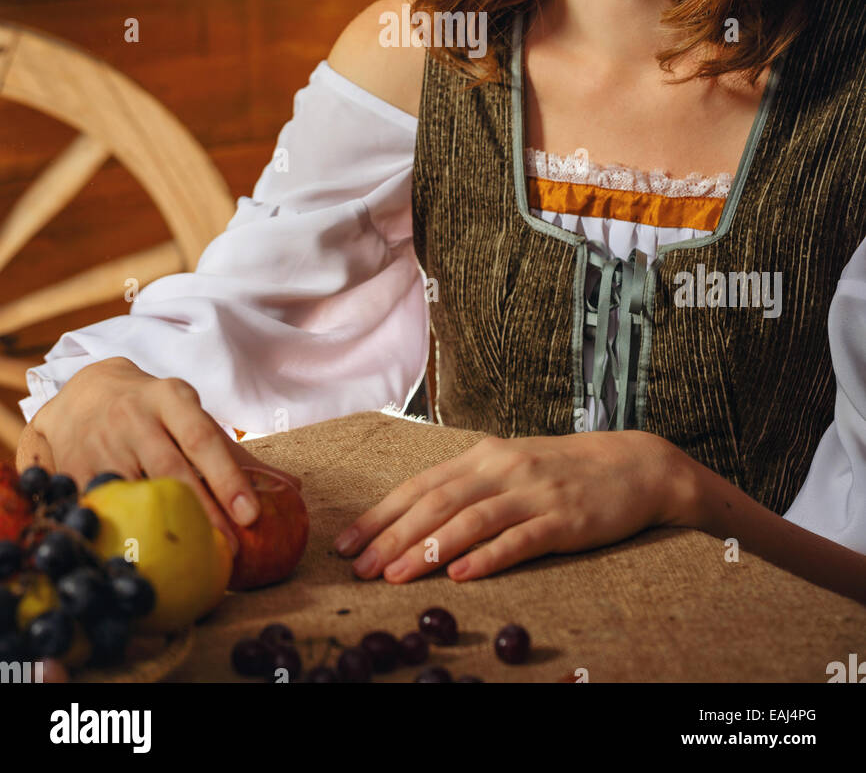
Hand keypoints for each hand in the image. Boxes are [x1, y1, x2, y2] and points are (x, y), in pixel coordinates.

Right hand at [23, 357, 301, 553]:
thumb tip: (292, 487)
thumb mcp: (191, 416)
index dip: (227, 477)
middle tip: (230, 549)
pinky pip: (100, 506)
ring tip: (189, 560)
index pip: (204, 437)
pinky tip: (140, 557)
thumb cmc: (154, 412)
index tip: (250, 514)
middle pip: (171, 470)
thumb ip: (236, 454)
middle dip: (203, 512)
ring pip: (136, 492)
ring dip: (160, 528)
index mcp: (171, 398)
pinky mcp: (74, 468)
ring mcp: (102, 442)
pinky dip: (120, 532)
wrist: (85, 394)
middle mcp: (135, 417)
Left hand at [334, 429, 693, 582]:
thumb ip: (469, 487)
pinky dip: (488, 557)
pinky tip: (462, 575)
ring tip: (394, 575)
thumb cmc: (564, 470)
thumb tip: (415, 514)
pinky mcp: (564, 519)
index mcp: (484, 456)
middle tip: (358, 568)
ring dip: (428, 549)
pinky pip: (520, 540)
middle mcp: (503, 468)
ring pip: (471, 520)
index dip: (380, 514)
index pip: (421, 485)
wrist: (634, 464)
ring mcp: (534, 493)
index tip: (346, 542)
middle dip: (392, 535)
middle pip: (436, 502)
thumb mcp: (511, 467)